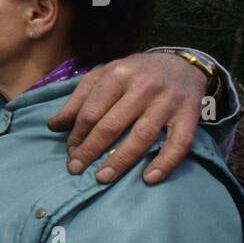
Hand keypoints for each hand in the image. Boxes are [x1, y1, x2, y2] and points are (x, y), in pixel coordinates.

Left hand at [48, 52, 208, 184]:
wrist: (181, 64)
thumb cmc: (134, 74)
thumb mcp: (103, 76)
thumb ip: (79, 100)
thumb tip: (53, 126)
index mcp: (118, 75)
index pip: (91, 111)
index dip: (77, 135)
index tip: (70, 153)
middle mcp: (144, 86)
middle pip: (112, 125)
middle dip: (91, 150)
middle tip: (76, 169)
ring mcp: (169, 101)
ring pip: (142, 136)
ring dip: (120, 161)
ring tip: (103, 178)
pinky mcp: (190, 114)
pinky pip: (179, 143)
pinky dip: (165, 162)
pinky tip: (149, 178)